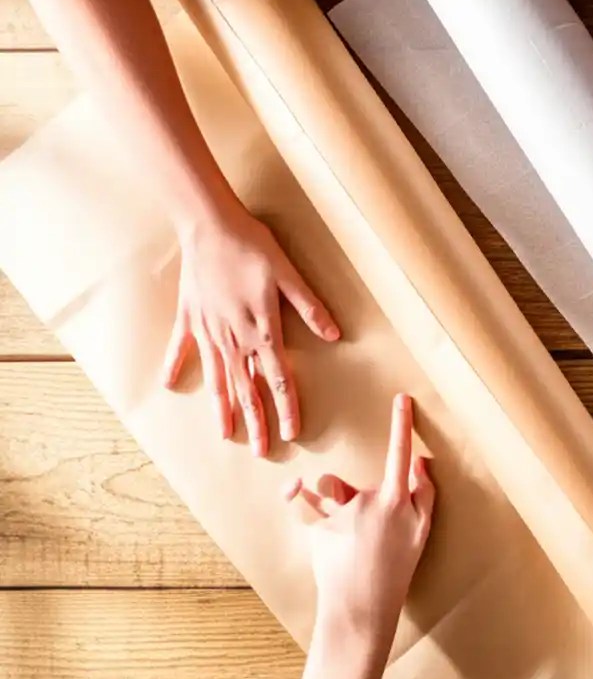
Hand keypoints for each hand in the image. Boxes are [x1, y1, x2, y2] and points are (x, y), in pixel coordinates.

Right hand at [162, 208, 339, 455]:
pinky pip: (181, 348)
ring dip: (223, 408)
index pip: (279, 380)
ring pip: (218, 379)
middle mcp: (233, 339)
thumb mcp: (288, 276)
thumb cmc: (253, 248)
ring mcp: (208, 331)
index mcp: (262, 331)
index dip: (287, 408)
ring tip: (227, 435)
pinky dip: (175, 367)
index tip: (291, 434)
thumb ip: (309, 308)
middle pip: (248, 389)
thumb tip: (335, 334)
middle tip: (262, 452)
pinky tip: (170, 387)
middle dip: (256, 422)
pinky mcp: (189, 317)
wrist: (209, 226)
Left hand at [286, 394, 434, 678]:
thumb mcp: (421, 533)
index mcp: (396, 501)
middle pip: (352, 482)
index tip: (401, 399)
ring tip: (341, 538)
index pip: (400, 454)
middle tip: (365, 537)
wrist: (361, 607)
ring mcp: (340, 513)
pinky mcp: (316, 527)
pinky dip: (296, 496)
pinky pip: (303, 504)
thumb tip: (420, 462)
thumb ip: (424, 494)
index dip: (401, 425)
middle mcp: (367, 501)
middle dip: (350, 498)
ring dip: (330, 501)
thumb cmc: (396, 571)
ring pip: (329, 491)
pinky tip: (295, 493)